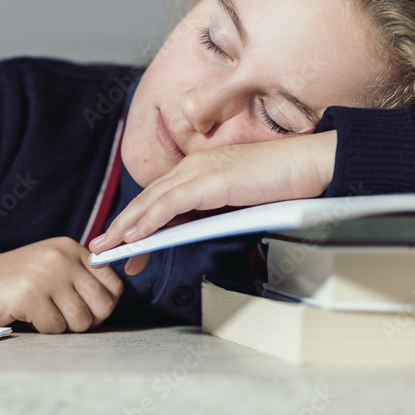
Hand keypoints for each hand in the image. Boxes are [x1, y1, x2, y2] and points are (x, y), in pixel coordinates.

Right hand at [0, 236, 123, 332]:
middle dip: (87, 321)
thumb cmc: (12, 283)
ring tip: (43, 314)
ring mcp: (46, 274)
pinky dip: (43, 329)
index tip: (83, 308)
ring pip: (82, 320)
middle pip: (103, 305)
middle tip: (62, 318)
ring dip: (63, 326)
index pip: (113, 284)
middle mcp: (61, 257)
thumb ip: (79, 276)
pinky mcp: (30, 294)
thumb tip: (112, 299)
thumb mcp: (50, 267)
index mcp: (70, 247)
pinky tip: (26, 315)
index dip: (103, 305)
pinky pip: (56, 328)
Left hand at [87, 130, 336, 274]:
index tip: (122, 245)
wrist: (314, 163)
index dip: (138, 222)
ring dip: (126, 227)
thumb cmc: (286, 182)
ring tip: (106, 248)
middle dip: (122, 226)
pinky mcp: (212, 181)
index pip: (160, 198)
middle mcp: (195, 166)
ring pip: (153, 202)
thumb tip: (197, 233)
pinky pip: (172, 204)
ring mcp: (202, 171)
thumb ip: (216, 212)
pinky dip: (149, 221)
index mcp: (201, 169)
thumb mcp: (241, 201)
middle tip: (100, 251)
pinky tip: (133, 237)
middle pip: (149, 200)